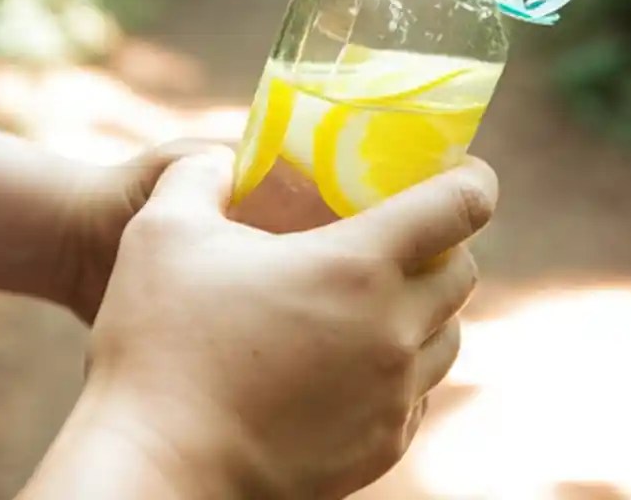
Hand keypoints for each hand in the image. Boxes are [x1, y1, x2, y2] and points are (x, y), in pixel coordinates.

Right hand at [73, 147, 494, 497]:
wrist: (160, 467)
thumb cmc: (159, 344)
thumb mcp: (161, 231)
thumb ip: (198, 177)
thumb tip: (219, 163)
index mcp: (358, 266)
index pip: (461, 205)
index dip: (471, 177)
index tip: (460, 169)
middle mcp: (393, 331)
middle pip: (462, 273)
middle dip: (445, 244)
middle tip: (403, 232)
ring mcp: (391, 397)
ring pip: (447, 339)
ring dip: (427, 309)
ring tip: (376, 299)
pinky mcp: (380, 448)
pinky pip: (416, 395)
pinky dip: (402, 369)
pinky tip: (352, 362)